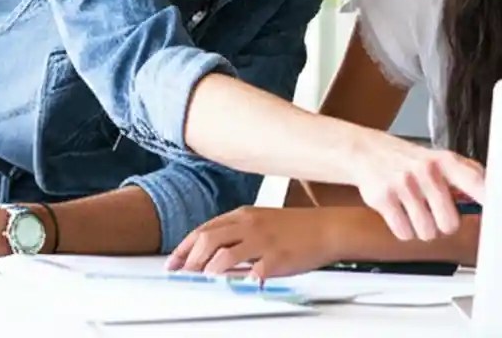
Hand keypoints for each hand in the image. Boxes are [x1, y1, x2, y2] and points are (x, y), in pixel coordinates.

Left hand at [167, 207, 338, 279]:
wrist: (328, 228)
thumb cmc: (297, 227)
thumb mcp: (263, 220)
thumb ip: (238, 232)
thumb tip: (210, 251)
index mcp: (244, 215)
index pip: (204, 230)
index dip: (183, 248)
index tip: (173, 263)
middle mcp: (250, 225)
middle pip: (207, 241)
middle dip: (190, 262)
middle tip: (183, 276)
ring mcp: (263, 242)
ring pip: (223, 257)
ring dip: (208, 272)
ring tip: (204, 282)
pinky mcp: (276, 259)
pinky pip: (250, 274)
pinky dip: (238, 282)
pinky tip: (234, 287)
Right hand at [350, 130, 484, 241]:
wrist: (367, 152)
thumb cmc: (410, 160)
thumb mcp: (440, 159)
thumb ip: (467, 176)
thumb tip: (492, 195)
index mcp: (445, 161)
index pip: (476, 183)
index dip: (490, 201)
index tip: (501, 217)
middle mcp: (426, 171)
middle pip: (450, 223)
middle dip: (444, 225)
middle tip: (437, 214)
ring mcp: (404, 184)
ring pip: (427, 232)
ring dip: (423, 229)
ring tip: (416, 212)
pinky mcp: (384, 198)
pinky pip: (404, 233)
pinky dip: (404, 231)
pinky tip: (401, 214)